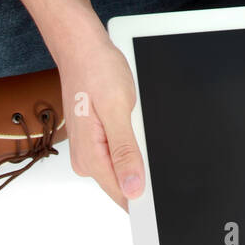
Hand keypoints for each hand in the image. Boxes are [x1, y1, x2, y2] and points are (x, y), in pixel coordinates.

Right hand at [50, 14, 146, 213]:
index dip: (145, 195)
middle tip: (145, 133)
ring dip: (137, 151)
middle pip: (125, 182)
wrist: (82, 49)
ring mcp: (90, 150)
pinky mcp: (95, 140)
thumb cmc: (96, 71)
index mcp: (90, 157)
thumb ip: (125, 151)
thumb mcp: (117, 109)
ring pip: (123, 166)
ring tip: (134, 119)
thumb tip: (133, 188)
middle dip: (143, 168)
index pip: (122, 194)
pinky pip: (119, 152)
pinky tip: (131, 119)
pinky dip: (131, 140)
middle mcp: (86, 159)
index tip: (163, 190)